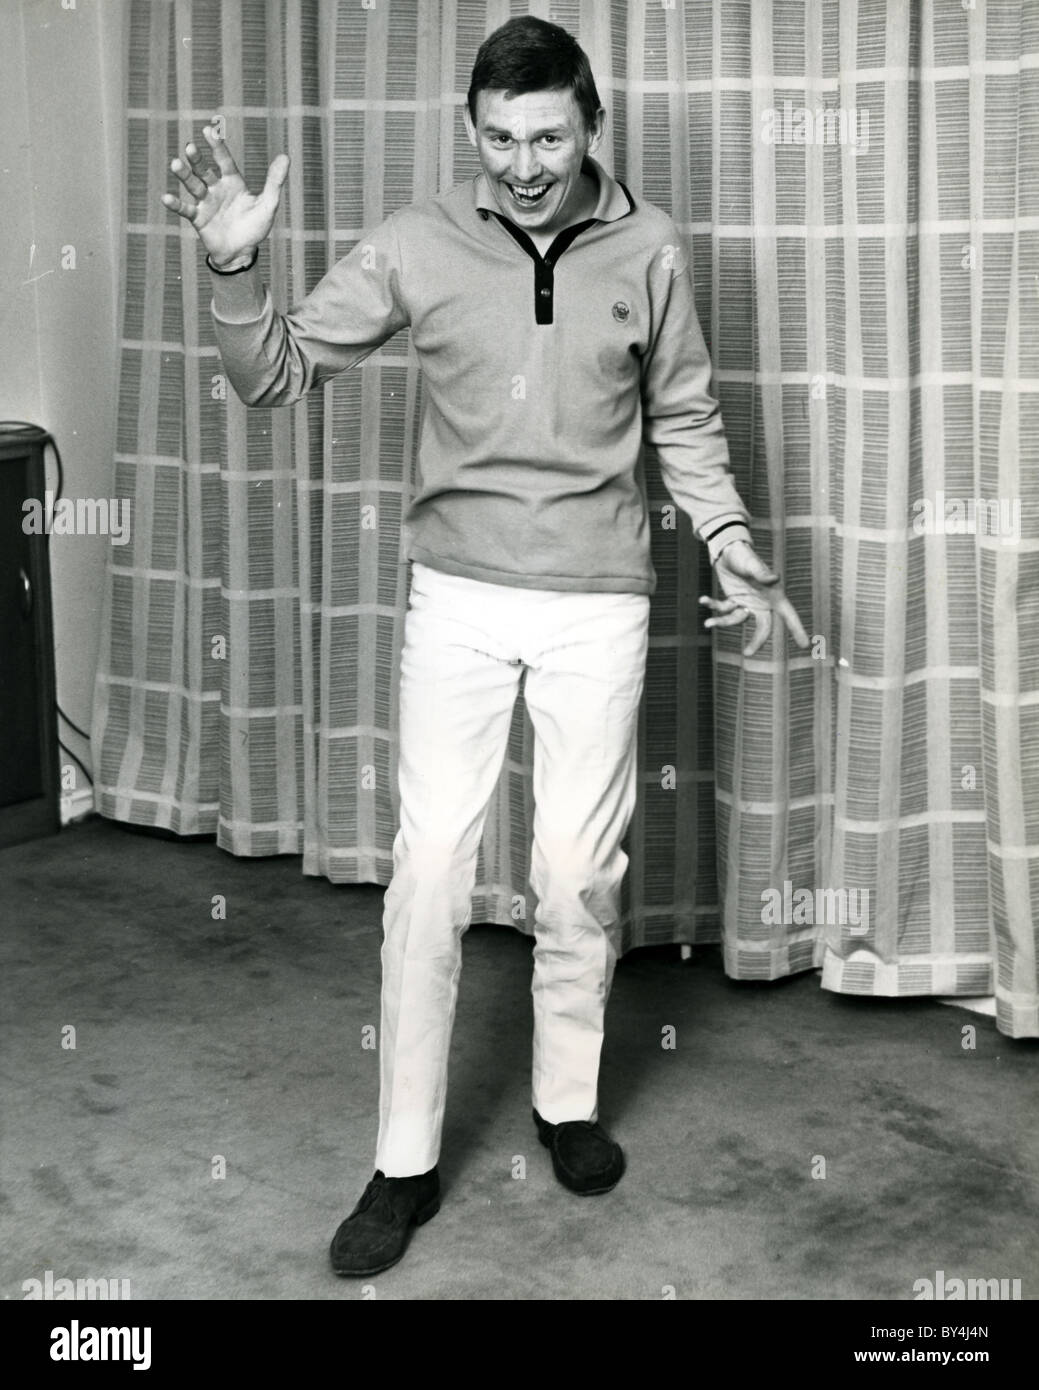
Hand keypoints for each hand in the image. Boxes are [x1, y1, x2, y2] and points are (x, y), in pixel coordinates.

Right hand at [161, 121, 288, 266]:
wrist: (242, 253)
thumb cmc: (255, 228)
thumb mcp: (268, 204)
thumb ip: (274, 182)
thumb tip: (286, 156)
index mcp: (232, 182)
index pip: (224, 160)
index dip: (217, 146)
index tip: (208, 130)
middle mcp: (216, 189)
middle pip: (203, 169)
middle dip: (196, 159)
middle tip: (189, 147)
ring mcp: (205, 203)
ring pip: (192, 185)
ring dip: (184, 175)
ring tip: (176, 164)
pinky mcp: (198, 218)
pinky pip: (185, 209)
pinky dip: (175, 204)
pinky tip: (166, 197)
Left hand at [700, 539, 809, 656]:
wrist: (728, 550)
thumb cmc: (744, 555)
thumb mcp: (752, 563)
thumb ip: (762, 572)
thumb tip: (774, 578)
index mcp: (774, 595)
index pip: (789, 615)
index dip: (797, 629)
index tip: (805, 644)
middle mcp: (762, 603)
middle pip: (764, 628)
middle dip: (757, 641)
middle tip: (747, 653)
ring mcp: (747, 603)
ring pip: (737, 620)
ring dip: (722, 622)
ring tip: (708, 623)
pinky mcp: (732, 601)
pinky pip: (723, 609)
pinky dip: (712, 605)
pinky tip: (702, 600)